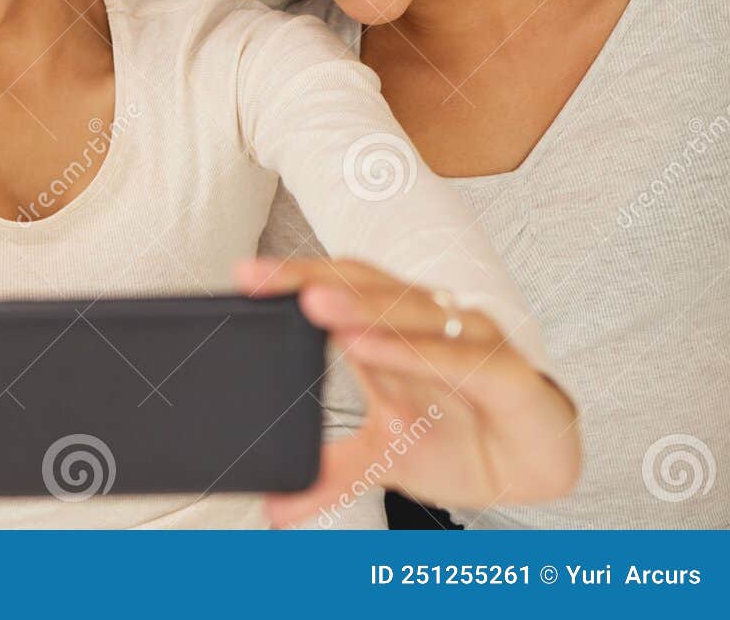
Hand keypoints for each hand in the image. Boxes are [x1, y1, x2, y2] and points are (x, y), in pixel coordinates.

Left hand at [235, 256, 579, 526]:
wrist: (539, 469)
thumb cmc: (460, 441)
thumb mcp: (384, 458)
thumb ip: (333, 473)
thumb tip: (276, 506)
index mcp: (392, 330)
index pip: (338, 289)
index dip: (294, 278)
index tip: (244, 278)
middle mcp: (428, 323)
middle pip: (364, 286)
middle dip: (311, 279)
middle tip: (261, 279)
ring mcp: (468, 341)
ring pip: (410, 312)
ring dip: (360, 308)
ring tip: (313, 303)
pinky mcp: (508, 373)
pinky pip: (457, 357)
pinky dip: (413, 351)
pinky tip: (371, 348)